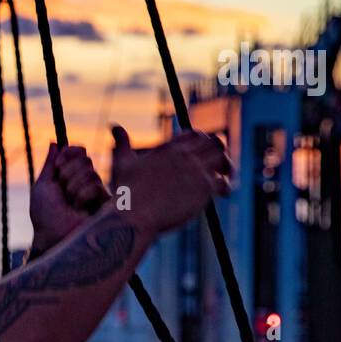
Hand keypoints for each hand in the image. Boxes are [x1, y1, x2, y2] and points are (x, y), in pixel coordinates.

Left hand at [29, 143, 109, 253]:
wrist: (51, 235)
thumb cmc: (44, 214)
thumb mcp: (43, 185)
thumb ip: (50, 164)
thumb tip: (54, 143)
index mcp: (71, 176)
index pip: (79, 151)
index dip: (69, 153)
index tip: (58, 166)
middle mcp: (86, 181)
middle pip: (85, 159)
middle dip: (68, 174)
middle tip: (62, 191)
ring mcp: (97, 192)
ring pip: (91, 172)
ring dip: (73, 188)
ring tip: (69, 204)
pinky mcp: (106, 204)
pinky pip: (96, 186)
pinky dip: (82, 196)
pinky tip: (79, 209)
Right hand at [109, 124, 231, 234]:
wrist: (133, 216)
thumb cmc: (125, 193)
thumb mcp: (122, 162)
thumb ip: (122, 143)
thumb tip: (114, 125)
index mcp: (167, 148)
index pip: (194, 135)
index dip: (202, 141)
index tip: (204, 150)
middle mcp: (183, 156)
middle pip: (212, 143)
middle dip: (218, 151)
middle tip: (219, 163)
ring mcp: (195, 171)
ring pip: (222, 159)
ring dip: (226, 166)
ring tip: (226, 176)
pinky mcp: (203, 188)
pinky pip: (223, 182)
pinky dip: (226, 186)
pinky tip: (225, 193)